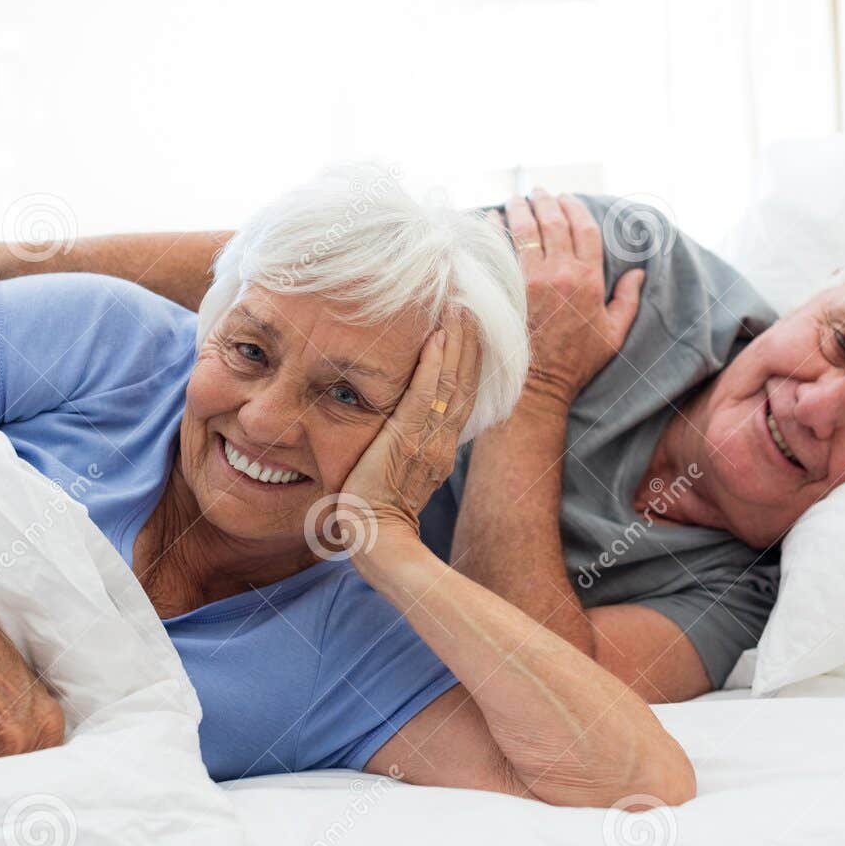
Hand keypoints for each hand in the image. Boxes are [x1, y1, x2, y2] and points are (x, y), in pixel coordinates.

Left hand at [334, 315, 480, 555]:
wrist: (375, 540)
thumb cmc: (376, 514)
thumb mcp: (401, 476)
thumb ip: (406, 450)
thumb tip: (400, 433)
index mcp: (442, 448)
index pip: (461, 396)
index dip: (468, 361)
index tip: (468, 328)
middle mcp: (443, 442)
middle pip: (464, 383)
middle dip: (469, 342)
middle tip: (469, 305)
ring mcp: (428, 440)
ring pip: (451, 383)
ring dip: (456, 343)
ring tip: (458, 309)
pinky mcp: (407, 440)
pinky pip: (424, 396)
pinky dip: (433, 365)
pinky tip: (436, 338)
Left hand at [505, 190, 643, 405]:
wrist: (540, 385)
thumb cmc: (577, 361)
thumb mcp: (613, 334)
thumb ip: (627, 300)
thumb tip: (639, 273)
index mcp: (589, 280)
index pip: (585, 229)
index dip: (577, 207)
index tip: (568, 197)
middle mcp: (561, 274)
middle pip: (554, 222)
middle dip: (546, 201)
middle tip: (539, 191)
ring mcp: (532, 280)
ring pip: (526, 231)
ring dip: (520, 209)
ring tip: (517, 199)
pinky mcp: (509, 289)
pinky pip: (500, 250)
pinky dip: (496, 231)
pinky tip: (493, 220)